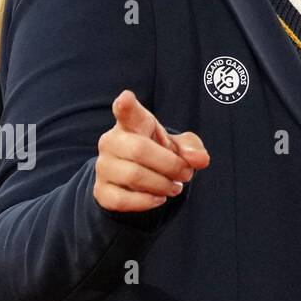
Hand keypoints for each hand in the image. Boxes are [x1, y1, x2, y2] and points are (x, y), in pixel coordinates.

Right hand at [94, 90, 210, 212]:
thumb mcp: (180, 146)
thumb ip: (192, 148)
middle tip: (186, 174)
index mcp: (132, 123)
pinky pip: (122, 200)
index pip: (127, 112)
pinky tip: (158, 198)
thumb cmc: (159, 153)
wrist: (137, 180)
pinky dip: (146, 202)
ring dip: (162, 185)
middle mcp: (112, 141)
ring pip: (133, 176)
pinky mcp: (100, 191)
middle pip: (140, 150)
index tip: (126, 98)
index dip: (126, 105)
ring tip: (175, 187)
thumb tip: (200, 160)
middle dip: (170, 165)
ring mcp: (103, 166)